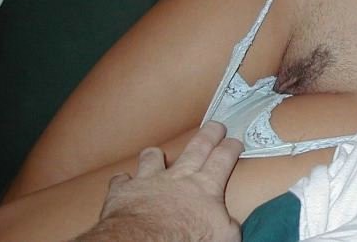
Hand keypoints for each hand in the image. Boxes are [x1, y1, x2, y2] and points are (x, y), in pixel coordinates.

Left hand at [79, 122, 242, 241]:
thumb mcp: (224, 236)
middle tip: (215, 125)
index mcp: (206, 186)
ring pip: (153, 158)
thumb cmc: (188, 239)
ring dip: (156, 155)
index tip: (235, 141)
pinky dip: (123, 181)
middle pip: (197, 147)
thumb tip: (231, 223)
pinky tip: (124, 181)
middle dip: (209, 134)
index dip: (231, 147)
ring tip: (157, 153)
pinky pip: (121, 180)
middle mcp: (179, 177)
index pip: (223, 158)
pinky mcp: (125, 192)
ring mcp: (150, 181)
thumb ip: (230, 224)